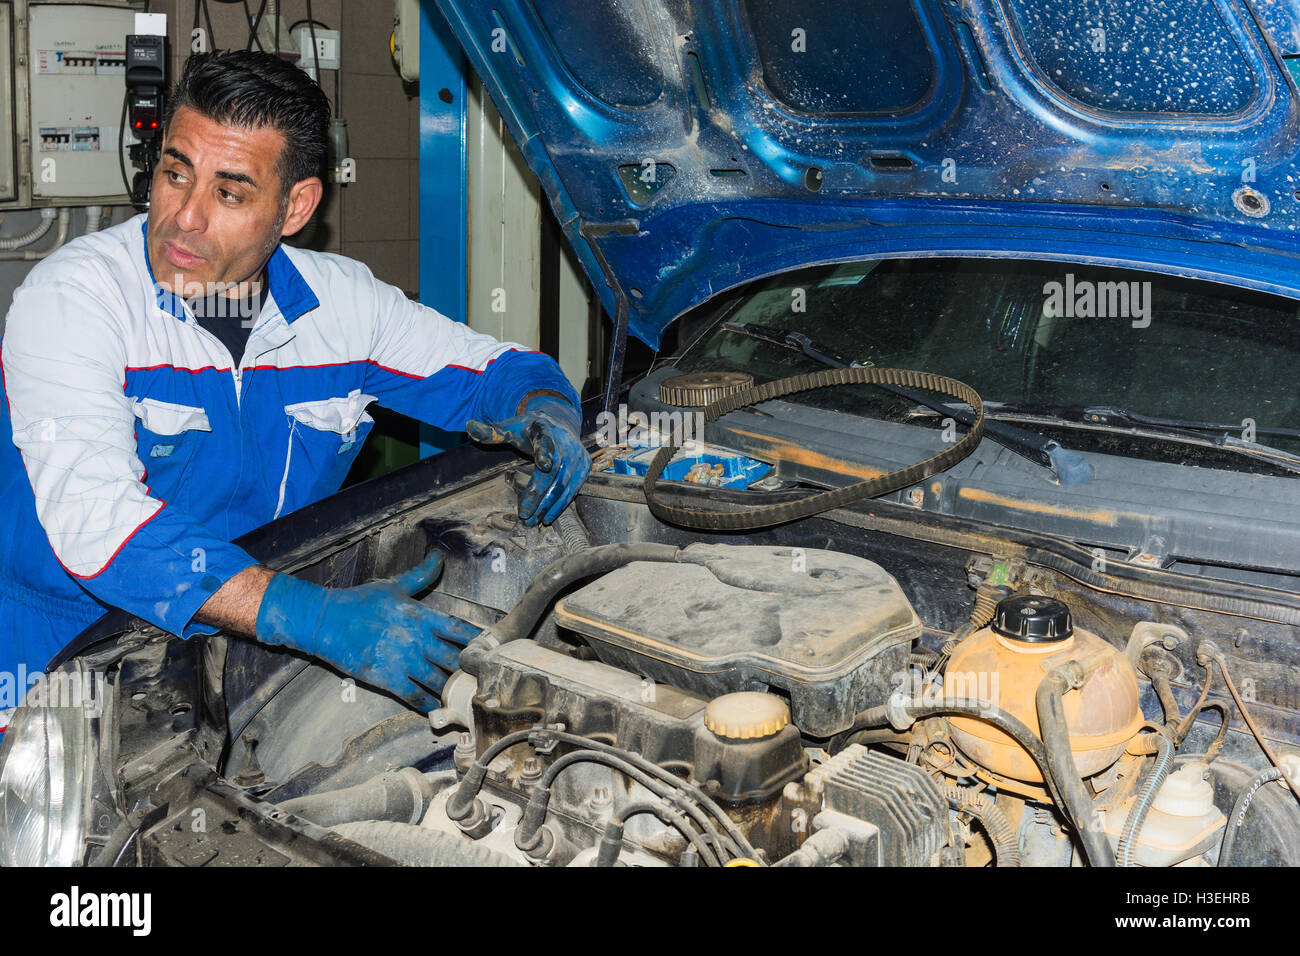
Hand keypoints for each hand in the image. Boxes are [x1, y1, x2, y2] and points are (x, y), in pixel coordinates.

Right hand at [253, 551, 479, 710]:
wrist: (327, 622)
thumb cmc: (360, 602)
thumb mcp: (394, 586)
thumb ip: (420, 575)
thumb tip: (438, 557)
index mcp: (421, 617)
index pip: (459, 629)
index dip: (478, 639)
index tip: (492, 647)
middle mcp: (416, 640)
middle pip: (454, 659)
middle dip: (471, 669)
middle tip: (487, 678)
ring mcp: (402, 661)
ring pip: (438, 681)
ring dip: (453, 689)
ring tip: (470, 696)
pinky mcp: (387, 679)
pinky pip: (414, 696)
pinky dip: (429, 703)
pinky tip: (440, 709)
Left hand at [466, 394, 589, 525]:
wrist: (560, 423)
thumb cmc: (532, 429)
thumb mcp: (513, 426)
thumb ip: (493, 431)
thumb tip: (469, 427)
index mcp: (546, 430)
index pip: (546, 441)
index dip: (545, 452)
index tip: (542, 464)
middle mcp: (566, 444)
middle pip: (553, 472)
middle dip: (539, 495)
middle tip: (525, 515)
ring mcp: (577, 457)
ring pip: (564, 485)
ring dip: (549, 506)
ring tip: (533, 521)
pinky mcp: (583, 468)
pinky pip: (573, 490)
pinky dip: (560, 505)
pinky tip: (548, 517)